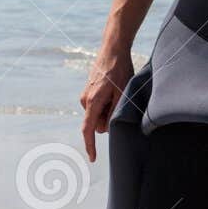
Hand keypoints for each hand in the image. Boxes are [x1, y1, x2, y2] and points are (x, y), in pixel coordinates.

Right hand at [80, 45, 134, 162]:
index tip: (93, 158)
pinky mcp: (88, 91)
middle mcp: (85, 100)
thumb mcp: (122, 92)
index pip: (88, 129)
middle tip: (120, 100)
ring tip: (117, 91)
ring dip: (108, 109)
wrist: (113, 49)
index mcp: (92, 102)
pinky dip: (106, 103)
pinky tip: (113, 88)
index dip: (91, 145)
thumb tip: (106, 129)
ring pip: (98, 114)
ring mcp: (85, 95)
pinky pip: (98, 106)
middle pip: (97, 123)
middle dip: (108, 119)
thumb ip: (114, 112)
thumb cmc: (119, 70)